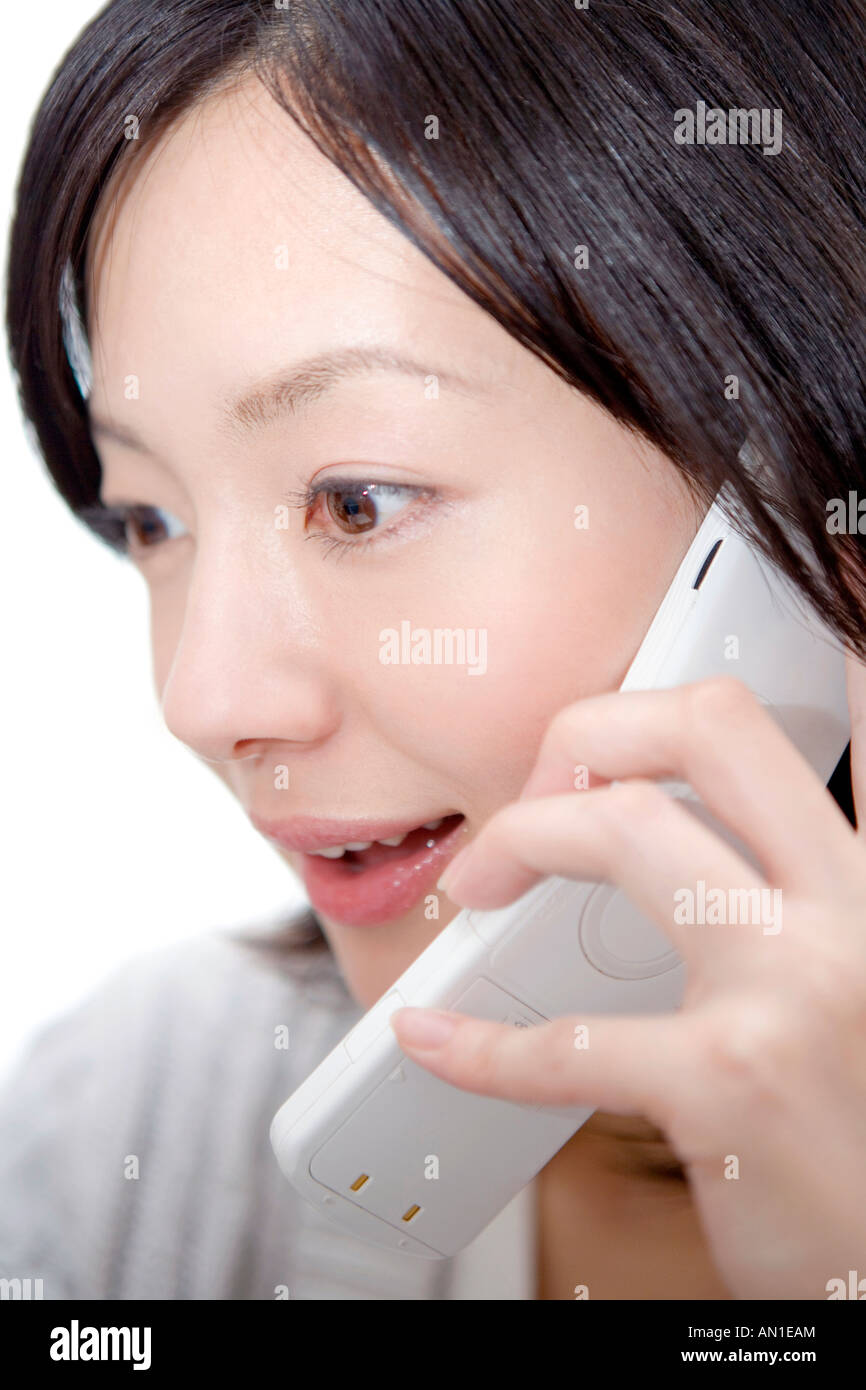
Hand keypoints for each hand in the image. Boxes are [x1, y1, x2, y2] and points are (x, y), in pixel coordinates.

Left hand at [389, 669, 865, 1299]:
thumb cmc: (853, 1127)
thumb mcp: (855, 985)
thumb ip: (794, 896)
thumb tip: (676, 839)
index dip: (851, 627)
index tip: (832, 560)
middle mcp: (854, 910)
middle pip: (713, 729)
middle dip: (600, 724)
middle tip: (548, 775)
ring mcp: (795, 988)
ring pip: (622, 830)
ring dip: (520, 838)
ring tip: (478, 883)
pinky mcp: (730, 1082)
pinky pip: (562, 1037)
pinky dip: (476, 1039)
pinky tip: (434, 1035)